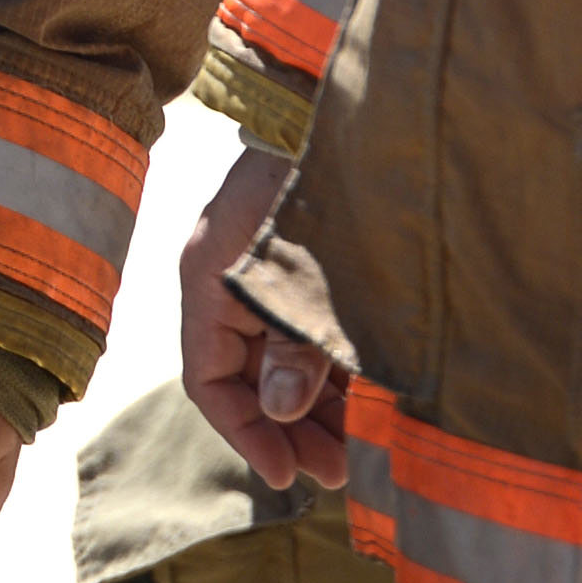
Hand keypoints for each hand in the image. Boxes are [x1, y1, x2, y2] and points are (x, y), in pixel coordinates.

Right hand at [176, 149, 349, 488]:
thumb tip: (277, 412)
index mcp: (209, 281)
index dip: (245, 434)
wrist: (328, 105)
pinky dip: (336, 375)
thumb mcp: (304, 277)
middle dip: (291, 432)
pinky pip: (309, 338)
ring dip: (318, 410)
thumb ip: (291, 348)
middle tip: (340, 475)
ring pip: (283, 364)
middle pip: (248, 380)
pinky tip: (373, 405)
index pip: (208, 380)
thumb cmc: (314, 183)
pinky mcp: (306, 270)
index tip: (288, 476)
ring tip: (363, 450)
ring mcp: (268, 278)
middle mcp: (230, 285)